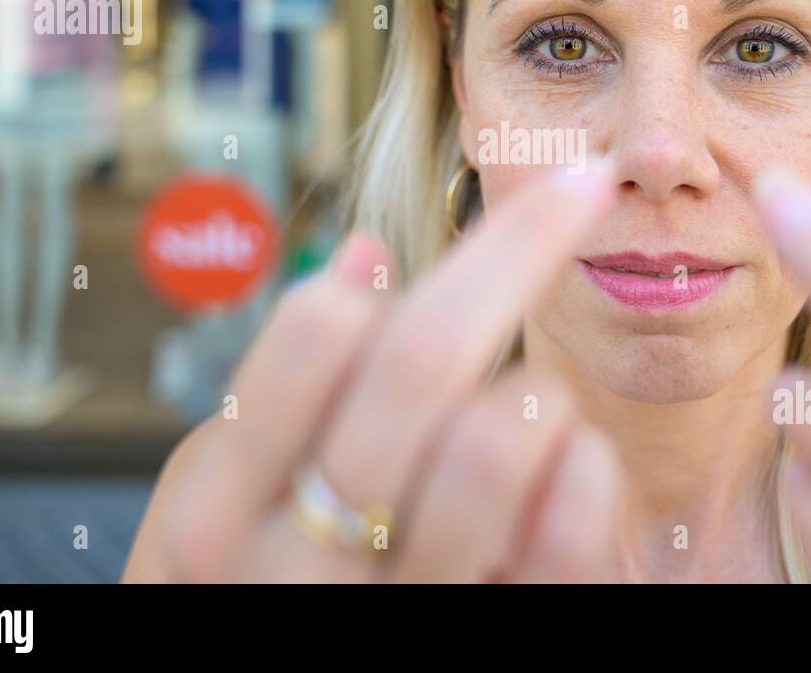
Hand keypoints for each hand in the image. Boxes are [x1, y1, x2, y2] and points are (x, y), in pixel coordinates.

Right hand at [125, 160, 623, 582]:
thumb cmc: (264, 591)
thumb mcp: (230, 502)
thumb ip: (283, 391)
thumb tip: (361, 259)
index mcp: (221, 509)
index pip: (320, 336)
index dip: (430, 249)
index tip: (516, 190)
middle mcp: (298, 567)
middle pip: (422, 362)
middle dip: (519, 249)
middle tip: (589, 184)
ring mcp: (401, 616)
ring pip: (501, 444)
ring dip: (536, 393)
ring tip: (526, 407)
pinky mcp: (491, 642)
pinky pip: (566, 542)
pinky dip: (587, 474)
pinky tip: (575, 458)